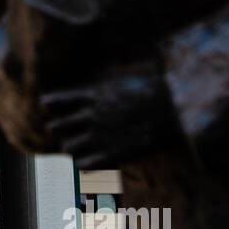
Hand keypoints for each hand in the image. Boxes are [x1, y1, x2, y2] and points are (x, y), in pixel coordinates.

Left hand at [39, 63, 176, 168]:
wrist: (180, 107)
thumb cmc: (160, 86)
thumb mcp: (129, 73)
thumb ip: (111, 75)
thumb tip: (104, 64)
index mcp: (94, 93)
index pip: (58, 100)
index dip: (52, 104)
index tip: (48, 105)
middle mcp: (92, 115)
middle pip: (57, 126)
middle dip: (60, 129)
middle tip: (65, 131)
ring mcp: (102, 136)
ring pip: (68, 147)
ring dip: (72, 148)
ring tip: (78, 148)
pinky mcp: (114, 154)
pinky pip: (85, 165)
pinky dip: (85, 164)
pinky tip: (90, 162)